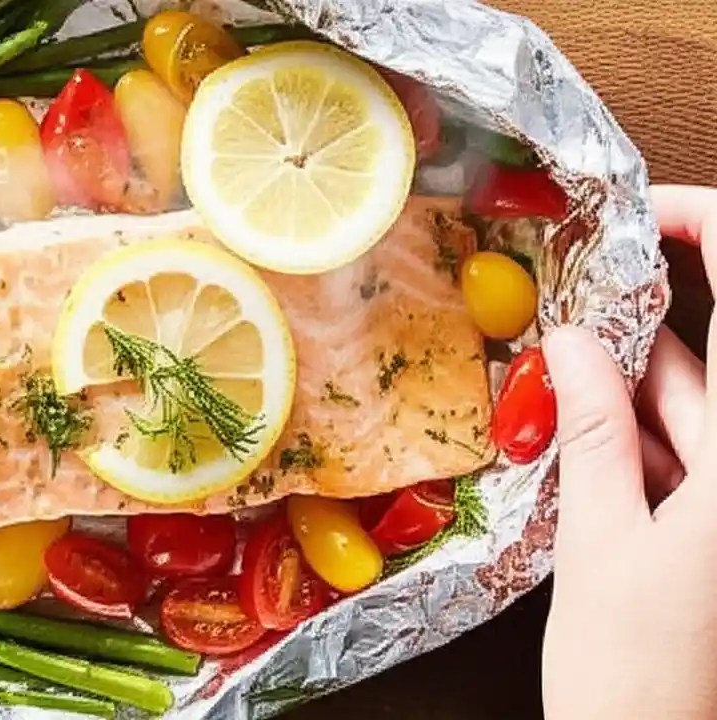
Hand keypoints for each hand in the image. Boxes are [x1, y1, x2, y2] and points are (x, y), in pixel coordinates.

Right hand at [542, 184, 716, 718]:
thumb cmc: (636, 674)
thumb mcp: (603, 543)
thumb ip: (594, 431)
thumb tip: (576, 341)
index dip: (708, 237)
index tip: (646, 211)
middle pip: (705, 363)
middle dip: (631, 324)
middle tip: (562, 289)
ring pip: (685, 410)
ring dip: (616, 386)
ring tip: (545, 362)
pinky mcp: (713, 527)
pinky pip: (675, 455)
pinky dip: (625, 435)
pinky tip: (568, 425)